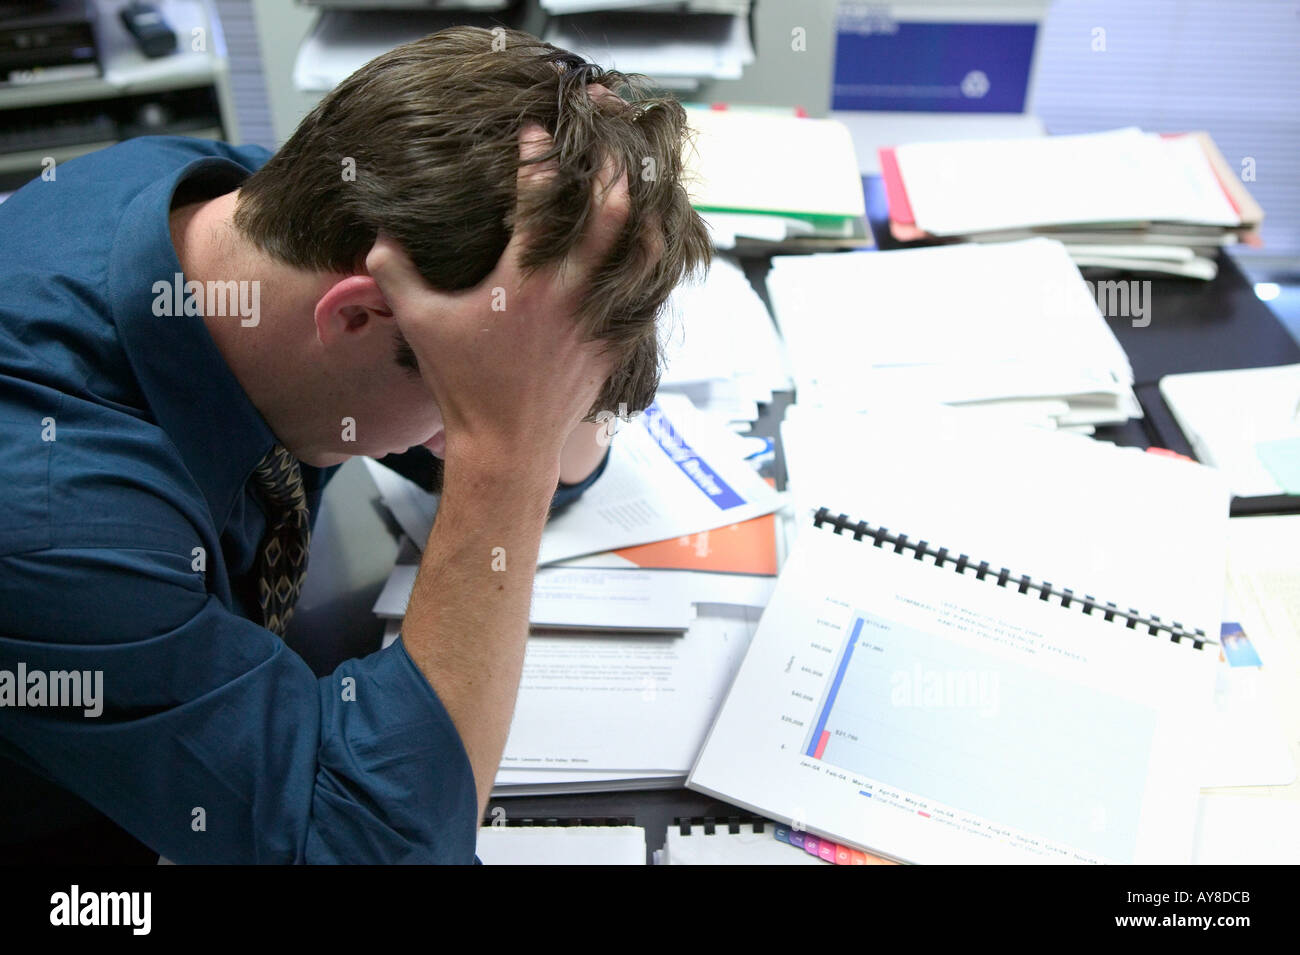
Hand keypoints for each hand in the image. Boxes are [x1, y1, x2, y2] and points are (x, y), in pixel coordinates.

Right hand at [366, 124, 627, 471]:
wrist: (506, 446)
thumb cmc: (462, 385)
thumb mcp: (419, 325)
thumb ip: (396, 274)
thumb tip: (380, 236)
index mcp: (522, 281)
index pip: (537, 201)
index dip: (537, 158)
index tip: (535, 131)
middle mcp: (568, 295)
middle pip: (608, 217)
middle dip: (612, 174)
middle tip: (609, 147)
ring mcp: (597, 321)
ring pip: (640, 256)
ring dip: (645, 218)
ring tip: (645, 192)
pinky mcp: (613, 345)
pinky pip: (645, 299)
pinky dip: (650, 272)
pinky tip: (649, 255)